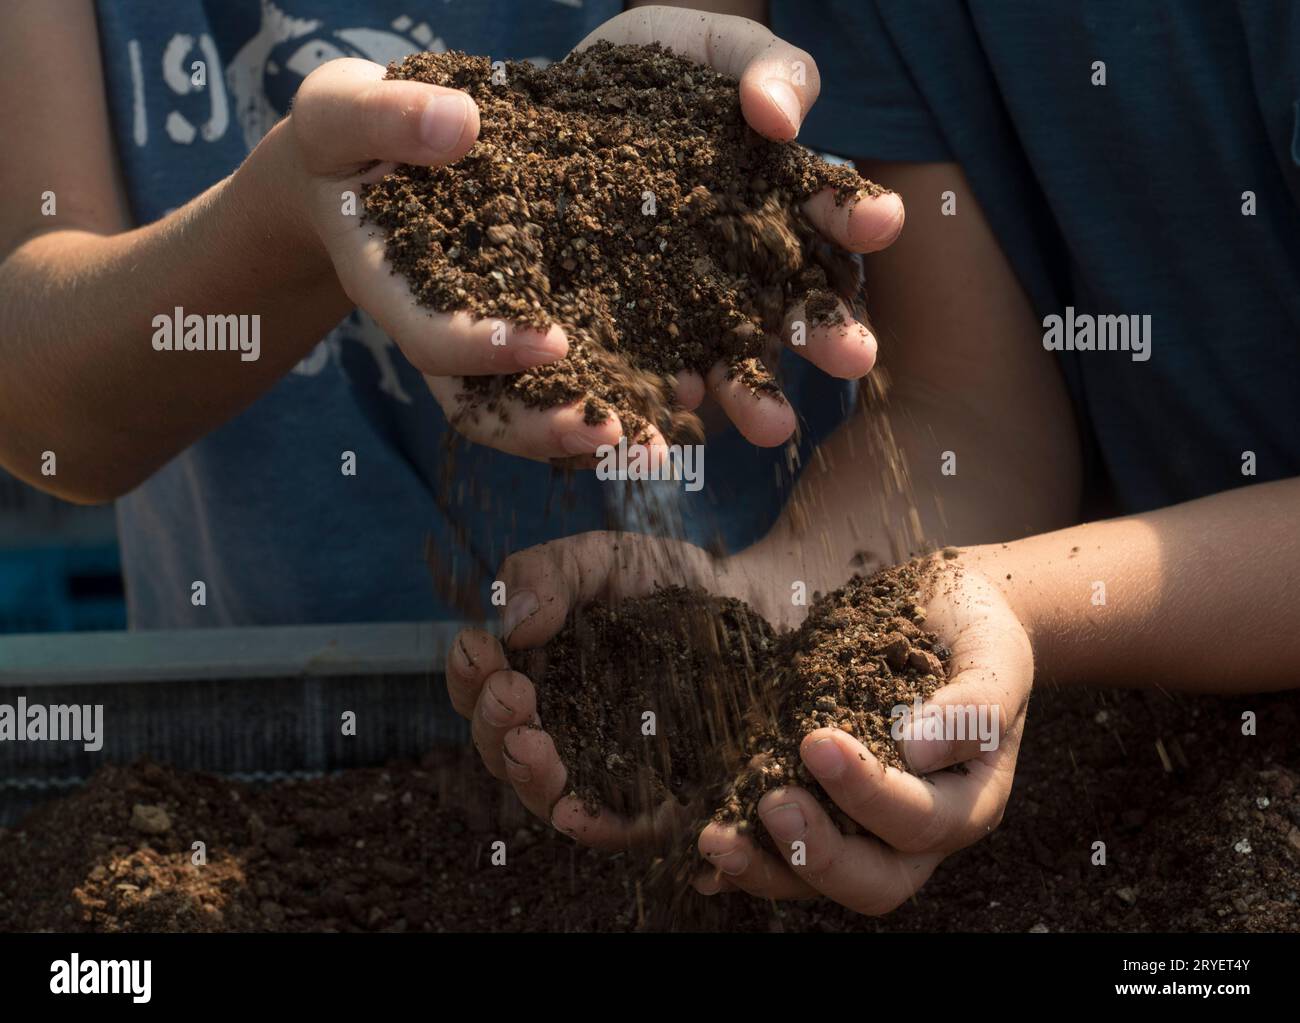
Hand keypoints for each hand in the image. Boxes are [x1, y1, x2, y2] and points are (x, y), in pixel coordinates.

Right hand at [288, 58, 623, 461]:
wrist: (365, 158)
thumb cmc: (347, 135)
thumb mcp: (344, 113)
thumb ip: (387, 118)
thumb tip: (460, 126)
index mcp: (391, 290)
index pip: (433, 342)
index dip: (489, 351)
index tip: (553, 344)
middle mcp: (440, 329)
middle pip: (487, 406)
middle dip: (547, 430)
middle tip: (615, 438)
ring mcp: (485, 335)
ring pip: (532, 405)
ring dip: (592, 430)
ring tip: (657, 443)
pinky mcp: (525, 322)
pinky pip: (568, 371)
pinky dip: (614, 388)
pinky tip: (675, 392)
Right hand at [444, 531, 759, 847]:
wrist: (761, 599)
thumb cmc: (672, 578)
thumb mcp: (603, 558)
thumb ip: (550, 573)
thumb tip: (512, 624)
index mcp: (538, 676)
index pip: (481, 689)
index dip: (468, 675)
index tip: (480, 649)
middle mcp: (563, 730)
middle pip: (504, 750)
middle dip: (495, 725)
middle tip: (511, 695)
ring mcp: (611, 771)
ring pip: (550, 797)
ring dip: (530, 777)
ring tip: (530, 746)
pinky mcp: (664, 801)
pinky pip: (623, 829)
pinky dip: (595, 828)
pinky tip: (577, 813)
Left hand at [576, 6, 905, 445]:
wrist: (567, 102)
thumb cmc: (662, 69)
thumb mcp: (719, 52)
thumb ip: (767, 74)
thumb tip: (779, 118)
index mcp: (786, 207)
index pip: (833, 220)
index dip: (856, 219)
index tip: (882, 220)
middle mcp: (749, 273)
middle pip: (794, 314)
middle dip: (825, 336)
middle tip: (857, 357)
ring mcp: (686, 309)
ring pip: (727, 361)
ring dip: (752, 396)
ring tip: (771, 424)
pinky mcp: (623, 333)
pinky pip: (641, 372)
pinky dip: (656, 397)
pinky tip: (667, 409)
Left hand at [693, 560, 1032, 914]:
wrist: (948, 621)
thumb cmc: (977, 640)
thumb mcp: (993, 659)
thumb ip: (971, 707)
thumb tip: (916, 747)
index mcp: (967, 803)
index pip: (920, 821)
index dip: (868, 792)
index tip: (818, 741)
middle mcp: (917, 834)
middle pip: (872, 882)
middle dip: (817, 853)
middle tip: (772, 803)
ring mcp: (866, 831)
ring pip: (817, 880)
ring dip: (765, 867)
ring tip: (715, 839)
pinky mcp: (823, 812)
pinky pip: (783, 854)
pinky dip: (746, 856)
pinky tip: (708, 843)